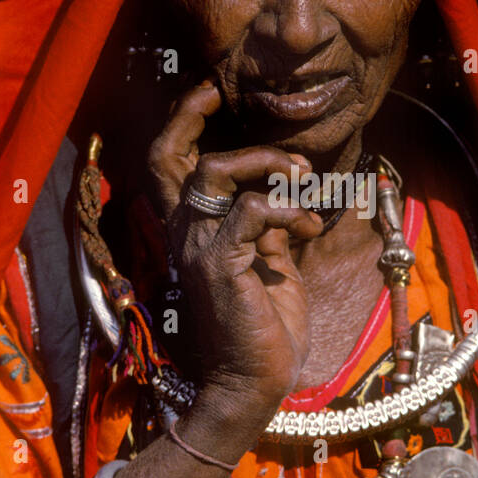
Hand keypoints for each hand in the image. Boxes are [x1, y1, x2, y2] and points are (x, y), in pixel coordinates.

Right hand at [147, 80, 322, 418]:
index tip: (210, 94)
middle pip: (169, 155)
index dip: (182, 121)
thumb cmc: (263, 328)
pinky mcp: (222, 265)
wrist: (256, 383)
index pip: (169, 163)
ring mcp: (199, 247)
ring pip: (215, 171)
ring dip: (268, 164)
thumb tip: (285, 194)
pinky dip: (288, 209)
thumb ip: (267, 227)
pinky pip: (253, 211)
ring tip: (303, 182)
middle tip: (252, 118)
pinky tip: (308, 228)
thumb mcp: (269, 264)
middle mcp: (186, 233)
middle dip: (197, 118)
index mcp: (196, 230)